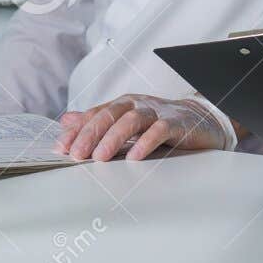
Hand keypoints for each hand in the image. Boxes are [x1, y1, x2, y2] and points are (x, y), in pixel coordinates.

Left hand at [57, 94, 233, 160]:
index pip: (95, 114)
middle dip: (91, 134)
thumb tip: (66, 122)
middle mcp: (137, 104)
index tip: (62, 148)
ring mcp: (157, 112)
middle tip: (77, 155)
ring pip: (132, 119)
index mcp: (123, 105)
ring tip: (100, 157)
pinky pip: (160, 130)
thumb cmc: (159, 124)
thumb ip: (97, 122)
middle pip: (110, 114)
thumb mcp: (125, 123)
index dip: (77, 130)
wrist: (200, 122)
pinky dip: (146, 142)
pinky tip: (134, 158)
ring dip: (113, 138)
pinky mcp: (177, 123)